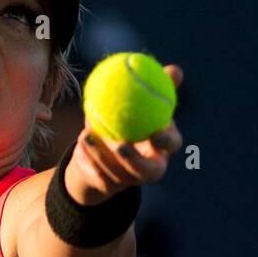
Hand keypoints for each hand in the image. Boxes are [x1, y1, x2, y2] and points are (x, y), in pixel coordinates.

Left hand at [65, 64, 183, 205]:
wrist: (101, 144)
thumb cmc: (127, 116)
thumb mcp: (139, 99)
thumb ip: (156, 85)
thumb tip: (175, 70)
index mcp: (162, 146)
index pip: (172, 145)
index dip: (167, 141)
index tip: (157, 133)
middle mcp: (150, 167)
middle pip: (149, 172)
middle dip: (135, 161)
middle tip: (121, 145)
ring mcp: (130, 180)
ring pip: (118, 174)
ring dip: (102, 156)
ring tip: (88, 136)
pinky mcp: (110, 187)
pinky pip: (99, 177)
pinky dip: (90, 160)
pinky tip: (82, 144)